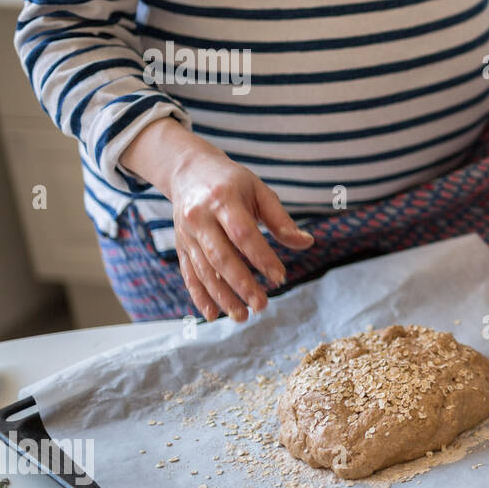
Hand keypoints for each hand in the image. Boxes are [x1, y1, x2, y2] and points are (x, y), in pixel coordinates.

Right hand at [120, 118, 313, 322]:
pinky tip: (214, 315)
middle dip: (241, 284)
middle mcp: (199, 217)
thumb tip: (307, 243)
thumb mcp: (259, 190)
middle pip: (220, 256)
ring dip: (222, 297)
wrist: (188, 170)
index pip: (243, 234)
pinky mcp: (181, 245)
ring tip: (243, 317)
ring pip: (203, 270)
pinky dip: (200, 296)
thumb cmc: (232, 181)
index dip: (261, 257)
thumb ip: (280, 219)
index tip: (280, 277)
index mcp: (222, 199)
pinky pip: (189, 274)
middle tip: (262, 306)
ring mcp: (186, 234)